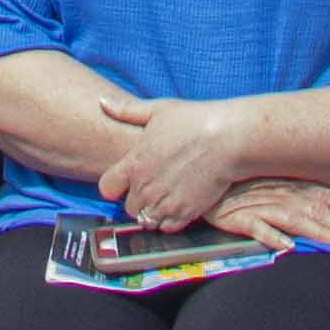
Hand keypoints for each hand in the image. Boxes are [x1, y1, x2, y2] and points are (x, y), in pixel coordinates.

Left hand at [97, 96, 254, 233]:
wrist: (227, 139)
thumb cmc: (193, 120)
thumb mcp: (158, 109)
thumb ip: (127, 110)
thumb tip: (102, 101)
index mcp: (134, 164)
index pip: (107, 188)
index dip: (115, 185)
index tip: (126, 180)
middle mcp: (145, 188)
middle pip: (128, 207)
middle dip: (137, 199)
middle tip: (151, 187)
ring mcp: (164, 203)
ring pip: (146, 220)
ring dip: (152, 212)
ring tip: (164, 197)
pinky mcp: (185, 213)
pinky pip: (167, 228)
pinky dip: (169, 221)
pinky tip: (177, 205)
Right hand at [207, 177, 329, 254]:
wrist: (204, 179)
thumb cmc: (240, 181)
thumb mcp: (272, 182)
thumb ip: (297, 193)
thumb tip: (325, 207)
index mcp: (290, 184)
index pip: (324, 195)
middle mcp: (280, 194)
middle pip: (318, 210)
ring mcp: (260, 206)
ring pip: (295, 219)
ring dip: (318, 231)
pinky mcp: (239, 218)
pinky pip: (258, 228)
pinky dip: (273, 236)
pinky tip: (288, 246)